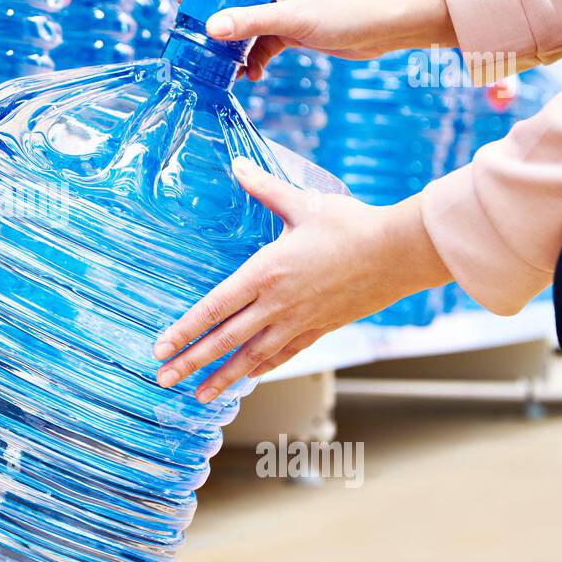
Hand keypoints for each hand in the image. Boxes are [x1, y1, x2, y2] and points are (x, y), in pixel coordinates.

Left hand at [153, 158, 452, 401]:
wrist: (400, 252)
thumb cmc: (353, 225)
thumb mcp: (302, 203)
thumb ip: (264, 188)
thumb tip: (237, 165)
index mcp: (265, 272)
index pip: (213, 308)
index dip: (184, 331)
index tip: (160, 348)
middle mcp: (277, 304)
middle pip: (225, 340)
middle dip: (190, 362)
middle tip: (163, 380)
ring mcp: (299, 320)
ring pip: (252, 357)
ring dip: (222, 377)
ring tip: (199, 396)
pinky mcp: (320, 328)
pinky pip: (284, 354)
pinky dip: (262, 369)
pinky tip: (249, 378)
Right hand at [175, 0, 457, 80]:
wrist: (381, 27)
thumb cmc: (344, 12)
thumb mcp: (291, 19)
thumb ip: (249, 23)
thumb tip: (210, 28)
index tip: (186, 4)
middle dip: (205, 18)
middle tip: (198, 42)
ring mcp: (274, 10)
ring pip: (236, 23)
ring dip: (226, 46)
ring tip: (222, 66)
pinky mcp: (285, 31)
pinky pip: (255, 45)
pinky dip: (249, 60)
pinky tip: (252, 76)